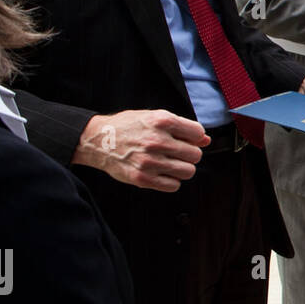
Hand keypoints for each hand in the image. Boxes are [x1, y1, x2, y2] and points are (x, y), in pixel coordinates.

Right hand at [71, 109, 208, 192]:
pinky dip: (171, 181)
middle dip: (189, 154)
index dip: (195, 137)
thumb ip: (182, 128)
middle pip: (195, 155)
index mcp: (162, 121)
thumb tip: (206, 140)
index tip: (186, 139)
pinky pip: (174, 185)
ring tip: (170, 163)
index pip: (198, 132)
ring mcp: (150, 161)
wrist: (98, 140)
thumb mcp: (154, 118)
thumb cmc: (129, 127)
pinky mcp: (143, 178)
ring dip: (183, 168)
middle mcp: (157, 141)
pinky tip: (162, 172)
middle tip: (176, 152)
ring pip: (188, 171)